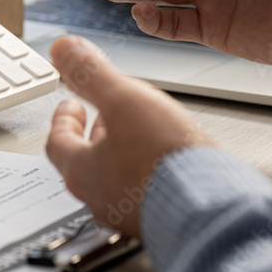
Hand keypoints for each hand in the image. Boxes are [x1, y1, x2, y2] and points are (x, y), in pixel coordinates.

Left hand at [45, 36, 213, 236]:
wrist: (213, 209)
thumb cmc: (166, 161)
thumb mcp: (124, 100)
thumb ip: (91, 73)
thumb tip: (62, 49)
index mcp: (81, 172)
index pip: (58, 142)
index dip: (63, 118)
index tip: (70, 105)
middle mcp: (99, 199)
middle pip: (83, 162)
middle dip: (91, 134)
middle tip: (99, 118)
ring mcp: (128, 215)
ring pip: (112, 179)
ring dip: (118, 153)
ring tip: (135, 135)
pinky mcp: (157, 222)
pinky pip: (141, 194)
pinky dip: (143, 173)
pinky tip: (165, 163)